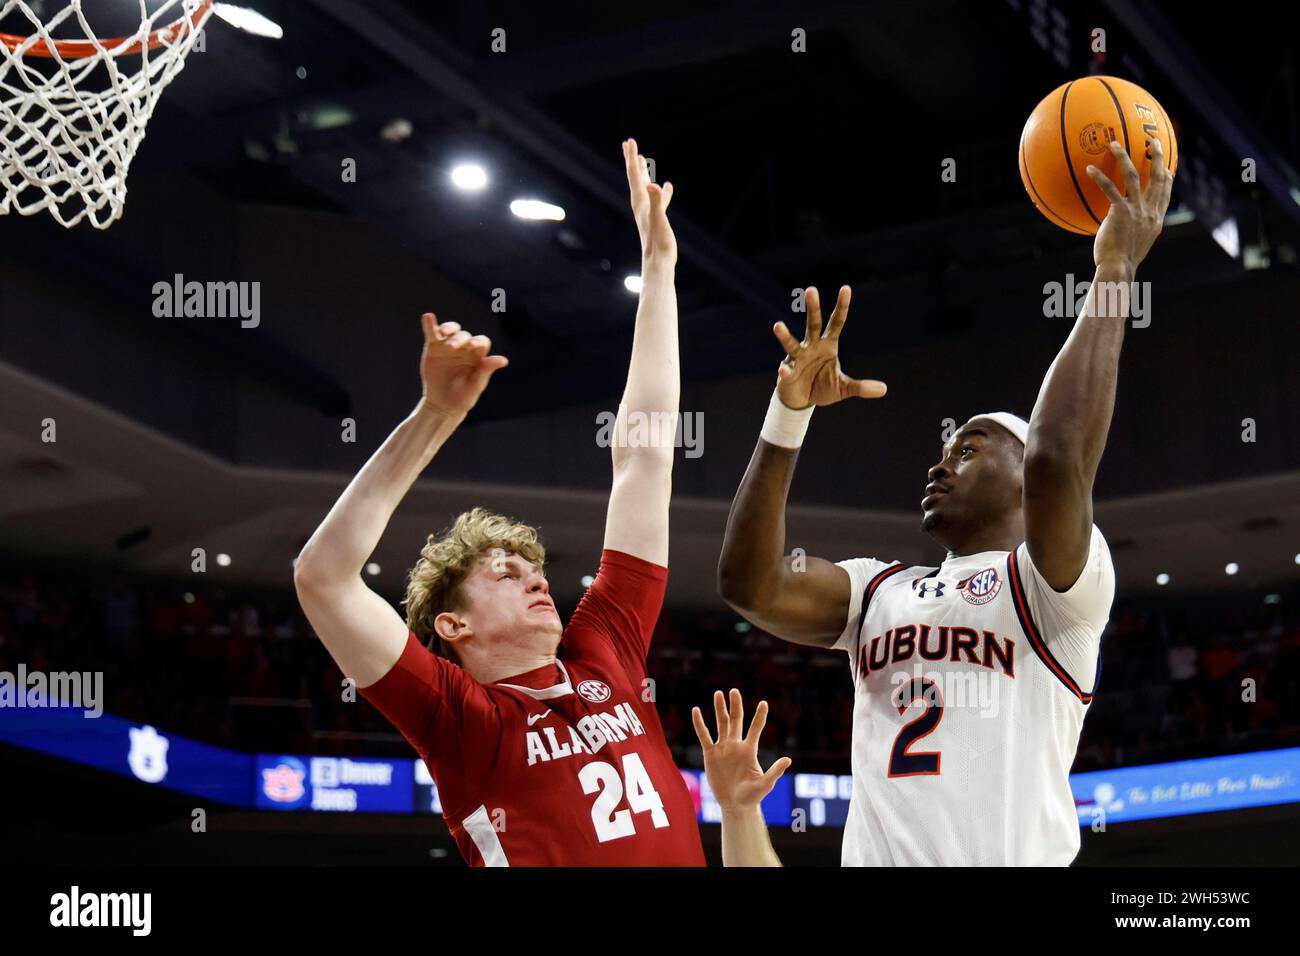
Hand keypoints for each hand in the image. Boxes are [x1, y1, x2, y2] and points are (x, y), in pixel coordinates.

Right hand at [417, 313, 507, 414]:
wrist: (442, 404)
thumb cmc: (463, 396)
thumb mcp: (476, 384)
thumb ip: (486, 370)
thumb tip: (504, 360)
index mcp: (478, 355)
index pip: (481, 342)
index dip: (478, 341)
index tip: (472, 346)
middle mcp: (464, 347)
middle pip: (464, 335)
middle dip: (458, 340)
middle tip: (451, 348)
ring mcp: (448, 345)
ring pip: (450, 330)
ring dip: (447, 329)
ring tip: (441, 333)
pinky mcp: (433, 347)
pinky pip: (432, 333)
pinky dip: (430, 325)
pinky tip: (428, 318)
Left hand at [623, 138, 675, 264]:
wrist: (658, 264)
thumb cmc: (659, 244)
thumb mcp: (659, 220)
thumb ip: (656, 201)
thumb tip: (653, 185)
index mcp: (640, 202)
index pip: (634, 176)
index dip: (632, 157)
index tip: (630, 141)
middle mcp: (641, 205)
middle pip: (635, 178)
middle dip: (632, 161)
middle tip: (629, 144)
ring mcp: (649, 212)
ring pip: (645, 187)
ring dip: (644, 172)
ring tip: (644, 160)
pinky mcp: (657, 219)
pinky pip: (658, 199)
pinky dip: (660, 190)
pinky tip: (666, 186)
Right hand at [692, 689, 791, 810]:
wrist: (735, 805)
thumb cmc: (753, 795)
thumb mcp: (765, 784)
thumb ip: (775, 771)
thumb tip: (788, 759)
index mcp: (750, 750)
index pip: (755, 728)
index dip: (760, 716)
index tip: (764, 703)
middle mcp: (736, 745)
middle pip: (736, 720)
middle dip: (735, 705)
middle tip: (734, 691)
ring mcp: (723, 748)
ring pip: (721, 724)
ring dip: (719, 709)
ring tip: (718, 693)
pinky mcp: (710, 754)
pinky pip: (704, 736)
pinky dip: (700, 724)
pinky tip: (696, 711)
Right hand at [772, 286, 886, 409]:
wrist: (802, 400)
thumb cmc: (823, 387)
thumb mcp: (844, 388)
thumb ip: (861, 387)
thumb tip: (884, 389)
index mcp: (828, 345)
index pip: (836, 322)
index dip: (842, 307)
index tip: (845, 288)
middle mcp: (812, 347)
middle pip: (812, 324)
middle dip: (812, 308)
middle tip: (811, 289)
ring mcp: (798, 358)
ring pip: (792, 344)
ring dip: (785, 335)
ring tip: (778, 326)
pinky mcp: (787, 373)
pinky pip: (786, 370)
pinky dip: (785, 371)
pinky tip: (784, 371)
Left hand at [1086, 137, 1173, 274]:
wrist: (1118, 268)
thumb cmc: (1122, 261)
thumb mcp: (1136, 244)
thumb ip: (1135, 230)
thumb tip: (1123, 226)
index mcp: (1156, 218)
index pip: (1166, 192)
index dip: (1168, 176)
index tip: (1167, 164)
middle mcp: (1150, 211)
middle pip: (1158, 177)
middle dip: (1158, 156)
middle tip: (1154, 140)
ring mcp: (1136, 210)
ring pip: (1134, 176)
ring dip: (1124, 157)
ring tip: (1114, 144)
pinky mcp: (1120, 212)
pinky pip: (1110, 189)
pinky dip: (1100, 178)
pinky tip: (1089, 169)